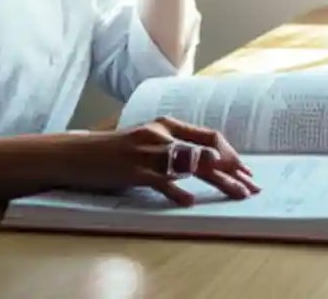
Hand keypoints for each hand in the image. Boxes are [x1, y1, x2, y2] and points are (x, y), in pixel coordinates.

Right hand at [69, 116, 260, 205]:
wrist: (76, 153)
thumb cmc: (115, 151)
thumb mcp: (148, 141)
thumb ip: (174, 148)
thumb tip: (203, 161)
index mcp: (166, 125)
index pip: (209, 137)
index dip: (230, 153)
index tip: (245, 170)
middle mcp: (160, 134)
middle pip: (207, 151)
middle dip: (233, 169)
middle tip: (251, 186)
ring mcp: (147, 152)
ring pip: (192, 165)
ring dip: (218, 180)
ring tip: (236, 194)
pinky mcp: (133, 171)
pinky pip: (161, 181)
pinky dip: (177, 191)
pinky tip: (190, 202)